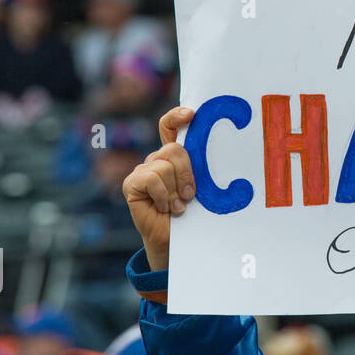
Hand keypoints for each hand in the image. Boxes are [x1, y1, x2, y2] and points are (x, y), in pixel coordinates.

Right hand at [123, 106, 195, 271]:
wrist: (175, 240)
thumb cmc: (193, 213)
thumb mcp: (202, 187)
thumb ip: (202, 167)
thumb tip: (222, 149)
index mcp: (175, 155)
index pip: (170, 126)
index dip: (177, 117)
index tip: (192, 114)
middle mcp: (158, 159)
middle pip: (174, 149)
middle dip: (187, 173)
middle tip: (191, 194)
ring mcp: (144, 170)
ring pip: (164, 165)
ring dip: (176, 190)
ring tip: (178, 205)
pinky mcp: (132, 183)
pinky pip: (151, 178)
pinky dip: (162, 195)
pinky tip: (164, 207)